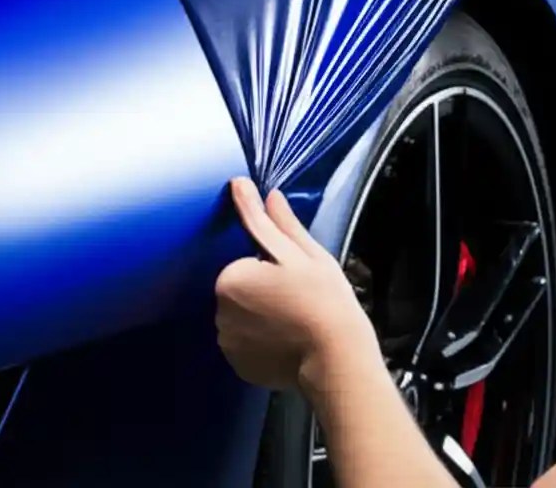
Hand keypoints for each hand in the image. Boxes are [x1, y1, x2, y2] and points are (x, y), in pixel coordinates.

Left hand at [215, 177, 380, 393]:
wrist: (336, 361)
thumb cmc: (324, 301)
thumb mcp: (304, 254)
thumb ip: (272, 223)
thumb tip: (251, 189)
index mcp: (231, 277)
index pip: (245, 262)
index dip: (272, 267)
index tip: (294, 282)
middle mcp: (219, 310)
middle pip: (241, 290)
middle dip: (263, 291)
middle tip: (297, 300)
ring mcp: (227, 342)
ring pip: (244, 318)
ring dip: (261, 317)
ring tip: (294, 324)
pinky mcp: (237, 366)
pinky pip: (246, 345)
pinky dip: (261, 343)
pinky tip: (286, 343)